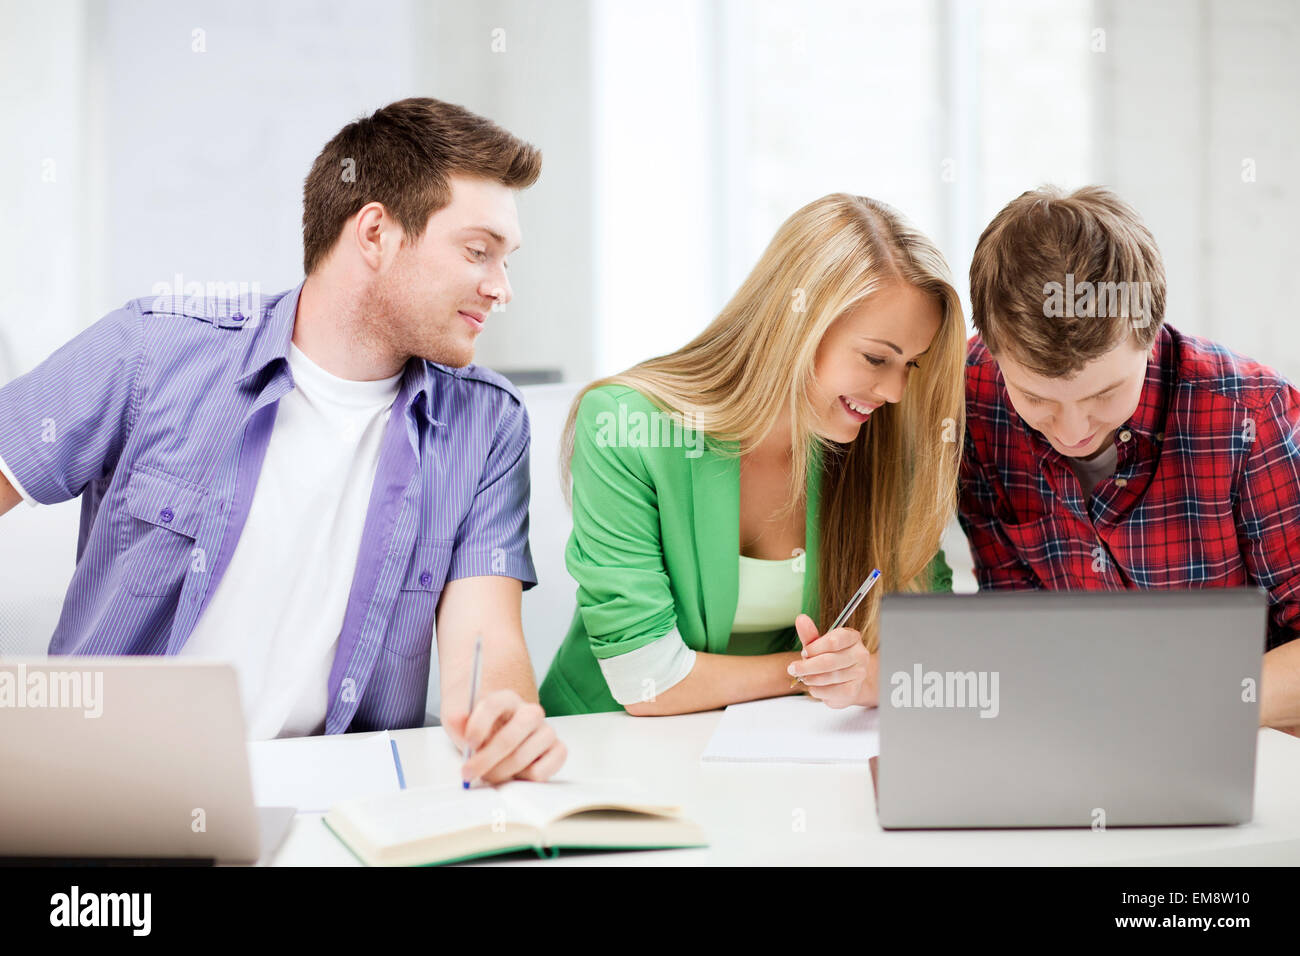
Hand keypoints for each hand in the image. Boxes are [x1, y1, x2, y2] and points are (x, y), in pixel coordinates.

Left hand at [442, 689, 567, 784]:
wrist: (499, 738)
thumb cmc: (480, 730)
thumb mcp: (460, 721)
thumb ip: (456, 718)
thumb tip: (457, 719)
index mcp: (506, 699)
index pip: (493, 705)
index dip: (478, 726)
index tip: (468, 744)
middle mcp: (530, 712)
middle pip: (509, 736)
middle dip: (486, 759)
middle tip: (469, 772)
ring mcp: (546, 731)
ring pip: (524, 756)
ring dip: (501, 772)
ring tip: (489, 774)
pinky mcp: (557, 751)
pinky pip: (544, 770)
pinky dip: (525, 778)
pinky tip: (514, 774)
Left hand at [787, 613, 877, 708]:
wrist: (842, 681)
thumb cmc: (829, 658)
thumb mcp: (817, 645)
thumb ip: (809, 634)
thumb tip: (801, 619)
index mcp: (852, 637)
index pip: (833, 641)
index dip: (814, 648)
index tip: (804, 652)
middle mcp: (860, 654)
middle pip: (829, 661)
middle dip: (807, 666)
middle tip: (793, 669)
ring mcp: (859, 673)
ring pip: (829, 677)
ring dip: (811, 678)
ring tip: (804, 677)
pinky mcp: (854, 690)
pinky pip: (831, 691)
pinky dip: (817, 690)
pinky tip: (813, 687)